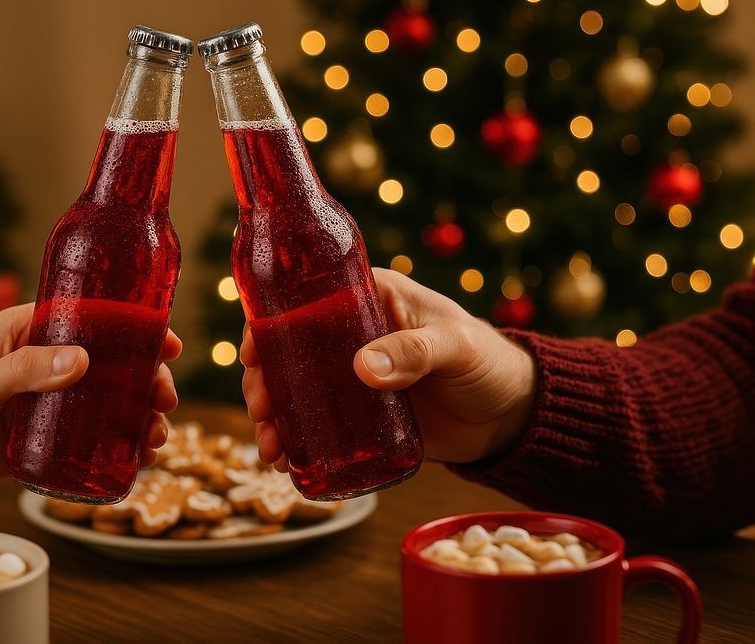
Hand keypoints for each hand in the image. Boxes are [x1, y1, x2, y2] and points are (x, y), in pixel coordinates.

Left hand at [0, 304, 179, 499]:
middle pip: (111, 365)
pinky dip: (116, 446)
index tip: (167, 345)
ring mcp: (47, 402)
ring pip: (106, 403)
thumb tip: (83, 361)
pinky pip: (89, 438)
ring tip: (156, 437)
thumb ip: (26, 371)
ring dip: (137, 416)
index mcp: (28, 332)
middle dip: (145, 381)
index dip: (134, 330)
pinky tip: (137, 457)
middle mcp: (43, 362)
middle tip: (165, 401)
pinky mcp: (44, 438)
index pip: (91, 320)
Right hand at [242, 268, 535, 467]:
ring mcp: (351, 379)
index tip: (252, 351)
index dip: (269, 324)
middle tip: (261, 409)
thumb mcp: (455, 347)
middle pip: (288, 352)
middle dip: (263, 380)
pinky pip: (318, 427)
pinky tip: (284, 460)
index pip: (305, 302)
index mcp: (368, 300)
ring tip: (268, 445)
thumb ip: (415, 351)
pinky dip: (296, 442)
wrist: (510, 415)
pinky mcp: (358, 418)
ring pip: (295, 392)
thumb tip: (363, 368)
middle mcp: (349, 336)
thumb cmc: (487, 361)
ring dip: (272, 416)